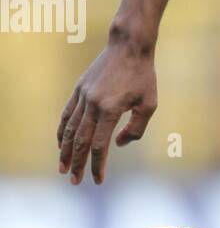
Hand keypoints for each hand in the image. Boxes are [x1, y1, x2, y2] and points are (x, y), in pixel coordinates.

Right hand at [57, 36, 157, 184]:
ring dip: (65, 151)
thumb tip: (119, 145)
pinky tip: (62, 144)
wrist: (128, 46)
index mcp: (110, 109)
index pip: (100, 145)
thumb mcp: (149, 104)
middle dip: (77, 164)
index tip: (97, 180)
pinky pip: (67, 115)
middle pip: (81, 141)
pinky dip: (63, 131)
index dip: (97, 165)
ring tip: (63, 167)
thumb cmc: (143, 76)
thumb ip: (136, 128)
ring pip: (70, 130)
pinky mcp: (79, 89)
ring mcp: (83, 96)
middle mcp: (92, 104)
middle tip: (74, 181)